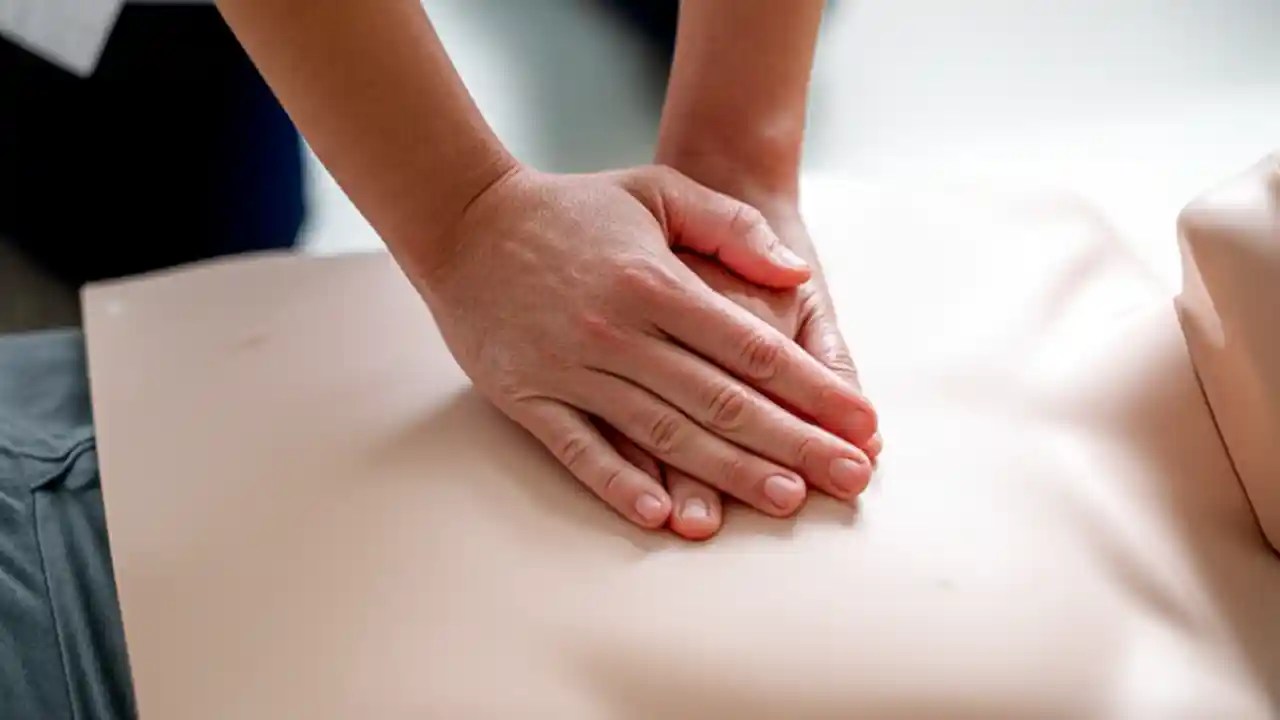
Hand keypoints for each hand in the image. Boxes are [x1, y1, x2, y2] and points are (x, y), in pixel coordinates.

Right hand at [415, 166, 877, 529]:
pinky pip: (578, 450)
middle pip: (722, 400)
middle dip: (795, 441)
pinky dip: (620, 483)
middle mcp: (620, 331)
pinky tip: (663, 515)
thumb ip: (730, 226)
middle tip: (849, 477)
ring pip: (663, 432)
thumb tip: (795, 272)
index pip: (753, 348)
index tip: (861, 422)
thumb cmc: (569, 207)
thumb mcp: (656, 190)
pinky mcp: (529, 396)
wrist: (465, 220)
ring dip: (728, 472)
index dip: (812, 389)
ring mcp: (573, 368)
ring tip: (786, 499)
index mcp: (657, 282)